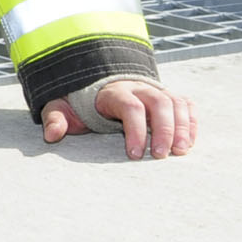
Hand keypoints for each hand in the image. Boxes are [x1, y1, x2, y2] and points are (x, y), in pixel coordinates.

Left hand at [41, 79, 197, 159]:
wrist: (93, 85)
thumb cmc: (78, 103)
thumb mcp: (61, 107)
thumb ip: (55, 118)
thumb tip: (51, 135)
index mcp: (112, 92)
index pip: (130, 108)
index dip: (135, 130)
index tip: (133, 155)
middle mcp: (137, 88)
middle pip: (159, 103)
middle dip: (164, 129)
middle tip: (161, 156)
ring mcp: (154, 91)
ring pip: (176, 103)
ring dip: (182, 127)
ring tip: (180, 151)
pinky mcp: (167, 97)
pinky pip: (185, 104)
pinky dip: (190, 121)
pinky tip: (188, 142)